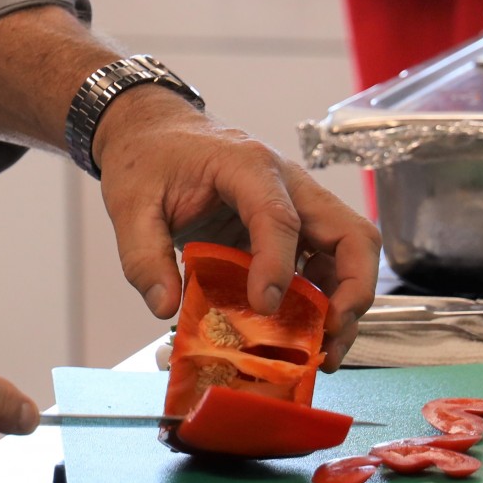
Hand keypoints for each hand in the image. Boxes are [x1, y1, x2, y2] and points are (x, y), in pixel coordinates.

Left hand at [90, 86, 381, 370]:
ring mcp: (298, 204)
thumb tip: (166, 308)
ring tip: (325, 349)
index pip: (280, 217)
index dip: (278, 265)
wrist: (156, 132)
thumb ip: (143, 256)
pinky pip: (327, 262)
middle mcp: (289, 183)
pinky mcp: (294, 227)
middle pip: (350, 232)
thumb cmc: (150, 158)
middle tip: (328, 334)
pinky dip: (326, 299)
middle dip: (352, 289)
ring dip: (348, 301)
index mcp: (249, 166)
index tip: (264, 307)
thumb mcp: (130, 204)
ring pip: (351, 249)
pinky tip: (306, 332)